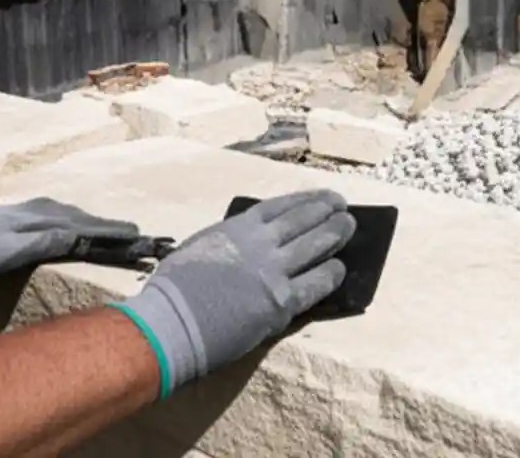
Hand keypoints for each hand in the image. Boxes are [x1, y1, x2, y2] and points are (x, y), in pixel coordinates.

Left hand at [0, 198, 139, 276]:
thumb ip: (44, 242)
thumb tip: (79, 235)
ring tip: (110, 231)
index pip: (85, 226)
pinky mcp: (15, 218)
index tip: (138, 234)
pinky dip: (73, 221)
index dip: (111, 231)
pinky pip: (57, 217)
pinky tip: (70, 225)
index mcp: (41, 220)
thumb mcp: (7, 253)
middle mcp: (38, 211)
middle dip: (108, 226)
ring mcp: (25, 212)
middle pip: (82, 218)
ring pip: (70, 215)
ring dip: (92, 223)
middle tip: (134, 233)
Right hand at [111, 190, 355, 399]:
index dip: (306, 200)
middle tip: (343, 208)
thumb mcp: (199, 247)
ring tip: (349, 227)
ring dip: (336, 235)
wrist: (171, 323)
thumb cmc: (173, 290)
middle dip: (327, 212)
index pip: (281, 207)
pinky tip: (340, 269)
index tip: (322, 196)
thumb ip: (227, 240)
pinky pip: (315, 285)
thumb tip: (243, 239)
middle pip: (304, 221)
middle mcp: (260, 244)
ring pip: (315, 247)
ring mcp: (273, 272)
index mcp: (237, 228)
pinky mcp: (281, 303)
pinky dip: (331, 274)